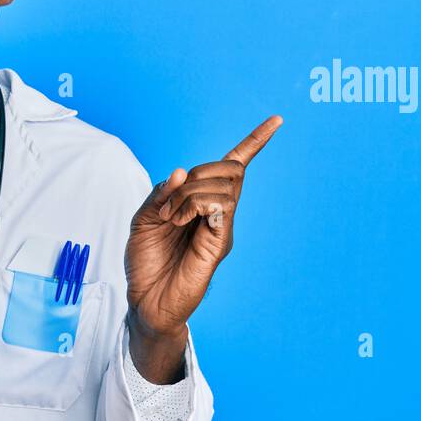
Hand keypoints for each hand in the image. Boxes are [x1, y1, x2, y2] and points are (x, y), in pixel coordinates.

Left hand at [124, 116, 282, 381]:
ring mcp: (221, 228)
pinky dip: (193, 204)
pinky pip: (219, 205)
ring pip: (223, 184)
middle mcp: (217, 213)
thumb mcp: (143, 218)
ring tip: (169, 219)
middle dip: (199, 172)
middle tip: (168, 205)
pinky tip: (177, 222)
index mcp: (201, 202)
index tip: (276, 120)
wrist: (145, 300)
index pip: (233, 167)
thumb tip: (183, 170)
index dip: (254, 142)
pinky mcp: (220, 243)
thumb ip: (161, 192)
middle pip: (229, 168)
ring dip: (188, 193)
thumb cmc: (146, 261)